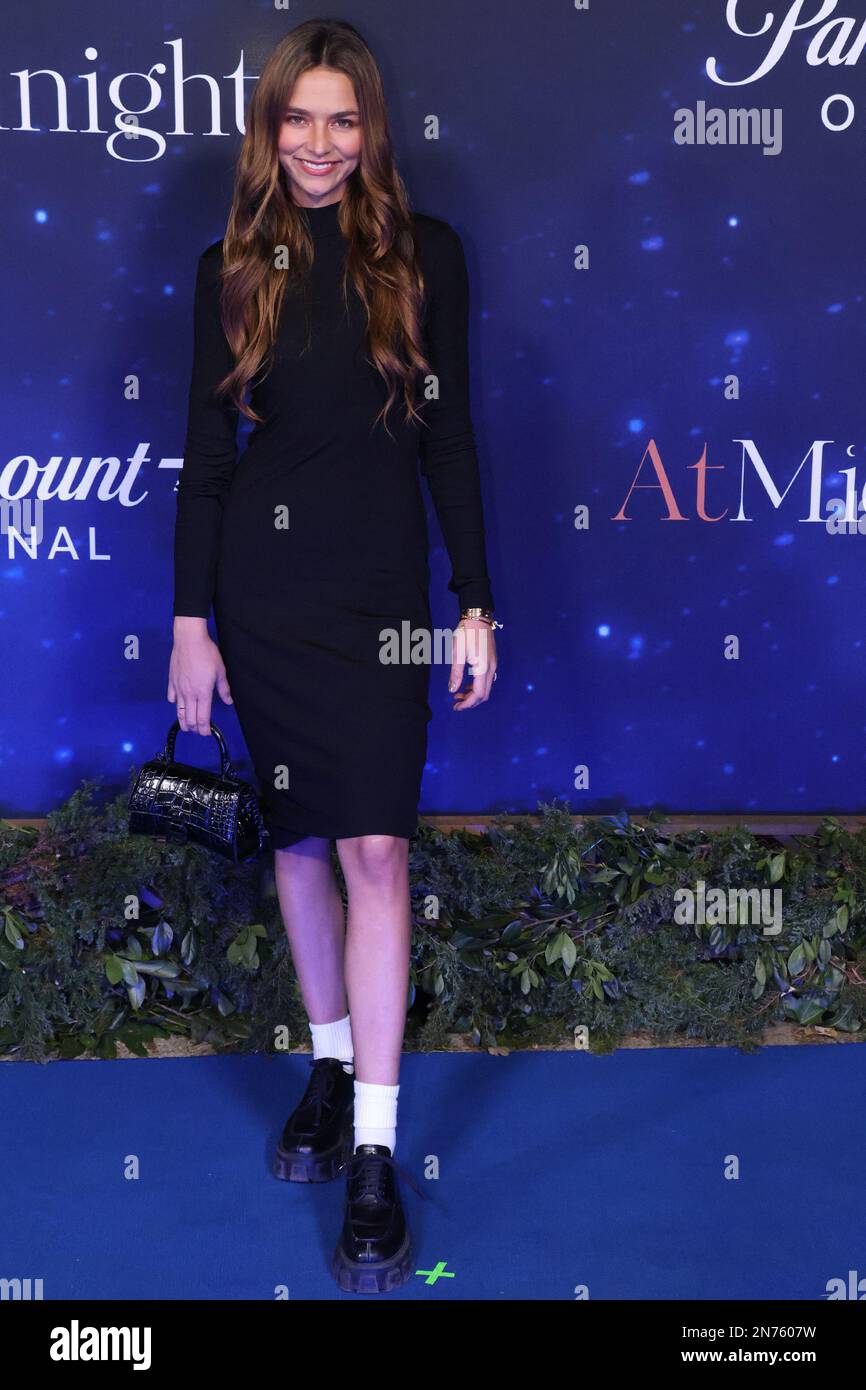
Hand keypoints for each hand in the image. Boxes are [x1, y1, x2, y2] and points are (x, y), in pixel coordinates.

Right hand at [167, 617, 232, 733]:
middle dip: (194, 728)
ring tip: (187, 726)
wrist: (189, 639)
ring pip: (178, 711)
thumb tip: (228, 701)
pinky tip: (177, 704)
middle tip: (199, 731)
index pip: (203, 718)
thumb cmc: (206, 653)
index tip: (207, 733)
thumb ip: (224, 689)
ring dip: (183, 721)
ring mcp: (178, 688)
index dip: (204, 729)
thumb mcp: (220, 671)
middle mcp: (189, 694)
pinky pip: (171, 697)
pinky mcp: (171, 681)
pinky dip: (174, 704)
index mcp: (203, 693)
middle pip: (189, 719)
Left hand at [448, 619, 497, 709]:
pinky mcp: (491, 661)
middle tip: (456, 703)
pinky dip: (477, 685)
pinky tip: (466, 683)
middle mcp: (491, 669)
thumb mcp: (458, 653)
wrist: (478, 617)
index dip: (467, 704)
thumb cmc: (467, 633)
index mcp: (482, 668)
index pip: (477, 694)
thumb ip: (456, 674)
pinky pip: (486, 679)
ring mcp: (493, 664)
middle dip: (470, 701)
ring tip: (458, 694)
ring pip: (486, 687)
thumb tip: (452, 690)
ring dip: (473, 694)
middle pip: (484, 694)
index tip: (455, 707)